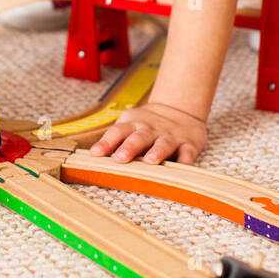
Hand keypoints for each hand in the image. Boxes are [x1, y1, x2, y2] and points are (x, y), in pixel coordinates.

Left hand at [88, 102, 206, 164]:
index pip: (116, 132)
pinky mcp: (188, 144)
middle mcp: (150, 130)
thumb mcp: (128, 125)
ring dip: (157, 151)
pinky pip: (187, 152)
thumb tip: (89, 158)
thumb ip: (114, 141)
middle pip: (138, 137)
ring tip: (150, 161)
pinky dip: (186, 160)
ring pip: (163, 143)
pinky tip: (182, 168)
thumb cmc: (147, 125)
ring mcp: (170, 136)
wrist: (179, 109)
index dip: (105, 143)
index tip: (95, 153)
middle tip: (120, 158)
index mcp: (132, 125)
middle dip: (129, 148)